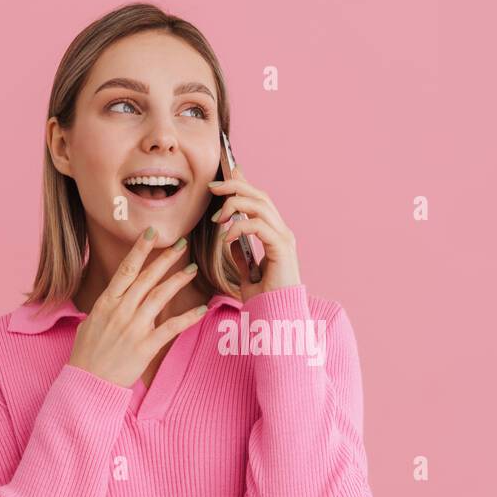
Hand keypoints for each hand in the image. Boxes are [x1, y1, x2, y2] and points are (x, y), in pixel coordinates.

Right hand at [66, 227, 207, 387]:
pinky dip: (187, 318)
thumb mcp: (89, 323)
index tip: (151, 232)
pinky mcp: (145, 346)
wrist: (87, 382)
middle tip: (181, 243)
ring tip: (191, 269)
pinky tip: (201, 310)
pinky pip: (170, 328)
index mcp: (106, 302)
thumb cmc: (86, 354)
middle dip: (165, 258)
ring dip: (177, 281)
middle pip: (146, 278)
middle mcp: (121, 311)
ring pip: (159, 297)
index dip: (140, 249)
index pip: (126, 269)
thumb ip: (105, 308)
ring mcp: (133, 328)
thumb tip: (112, 298)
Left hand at [207, 163, 300, 299]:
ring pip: (260, 205)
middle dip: (235, 186)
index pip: (260, 200)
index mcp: (275, 235)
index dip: (243, 184)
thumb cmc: (265, 301)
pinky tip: (227, 238)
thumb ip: (242, 257)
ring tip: (217, 219)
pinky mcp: (281, 248)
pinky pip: (258, 226)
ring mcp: (284, 239)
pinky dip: (240, 227)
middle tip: (212, 188)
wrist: (276, 319)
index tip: (223, 178)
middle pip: (260, 195)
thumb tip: (232, 241)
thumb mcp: (248, 275)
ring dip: (234, 205)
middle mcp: (282, 232)